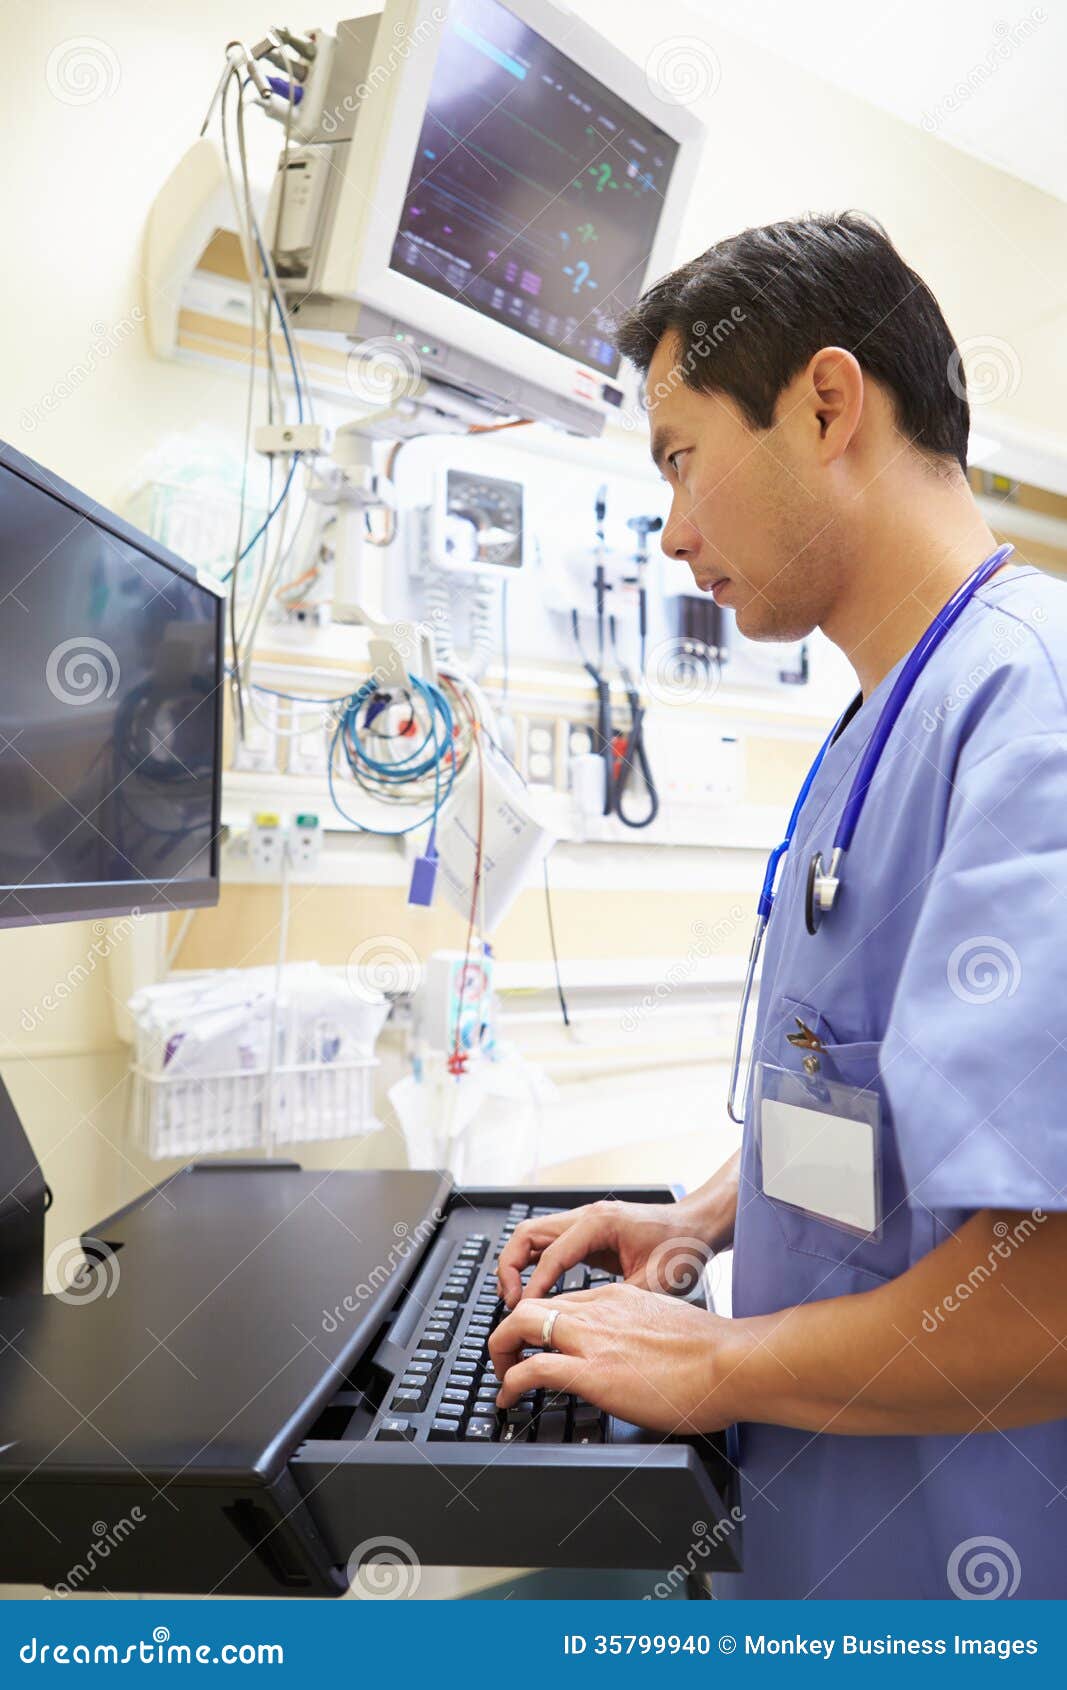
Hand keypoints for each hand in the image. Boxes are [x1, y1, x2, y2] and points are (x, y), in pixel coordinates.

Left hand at [488, 1282, 742, 1433]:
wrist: (732, 1362)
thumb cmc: (716, 1353)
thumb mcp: (669, 1327)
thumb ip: (645, 1334)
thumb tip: (643, 1357)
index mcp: (620, 1298)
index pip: (565, 1302)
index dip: (544, 1325)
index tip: (540, 1345)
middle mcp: (599, 1311)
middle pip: (532, 1304)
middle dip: (509, 1331)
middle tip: (507, 1358)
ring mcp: (593, 1339)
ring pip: (521, 1323)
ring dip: (501, 1351)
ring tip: (501, 1379)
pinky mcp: (593, 1372)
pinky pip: (532, 1368)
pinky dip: (509, 1383)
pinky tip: (507, 1400)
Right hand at [496, 1198, 715, 1308]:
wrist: (700, 1226)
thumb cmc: (683, 1248)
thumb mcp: (653, 1283)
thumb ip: (615, 1303)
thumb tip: (582, 1327)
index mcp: (599, 1224)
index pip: (550, 1255)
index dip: (533, 1287)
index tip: (523, 1314)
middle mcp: (587, 1217)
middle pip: (527, 1234)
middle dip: (511, 1268)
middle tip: (510, 1303)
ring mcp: (585, 1222)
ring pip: (534, 1236)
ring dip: (519, 1265)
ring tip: (517, 1299)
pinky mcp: (589, 1233)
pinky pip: (550, 1244)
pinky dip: (536, 1265)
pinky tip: (539, 1291)